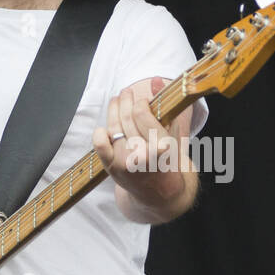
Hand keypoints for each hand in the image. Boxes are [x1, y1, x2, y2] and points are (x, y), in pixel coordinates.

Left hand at [91, 77, 188, 210]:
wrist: (159, 194)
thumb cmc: (168, 161)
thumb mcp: (174, 136)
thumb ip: (166, 106)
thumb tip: (156, 79)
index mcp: (162, 147)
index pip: (143, 114)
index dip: (140, 102)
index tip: (142, 99)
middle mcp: (142, 155)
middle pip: (127, 118)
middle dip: (125, 100)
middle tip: (126, 92)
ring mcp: (125, 162)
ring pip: (114, 126)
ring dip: (113, 109)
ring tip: (117, 101)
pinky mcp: (112, 168)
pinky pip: (100, 144)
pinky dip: (100, 132)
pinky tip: (105, 126)